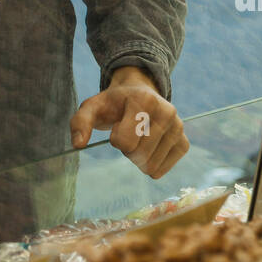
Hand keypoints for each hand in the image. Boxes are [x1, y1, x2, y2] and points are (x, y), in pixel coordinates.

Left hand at [70, 66, 188, 178]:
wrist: (139, 92)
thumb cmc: (113, 103)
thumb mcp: (93, 107)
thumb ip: (80, 122)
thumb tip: (77, 144)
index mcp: (144, 101)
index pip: (125, 143)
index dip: (115, 139)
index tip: (118, 126)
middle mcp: (167, 112)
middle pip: (138, 156)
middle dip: (127, 150)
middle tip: (129, 132)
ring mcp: (178, 127)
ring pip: (151, 166)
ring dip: (138, 158)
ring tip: (139, 138)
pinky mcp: (183, 142)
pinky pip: (163, 169)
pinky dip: (151, 164)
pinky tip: (149, 147)